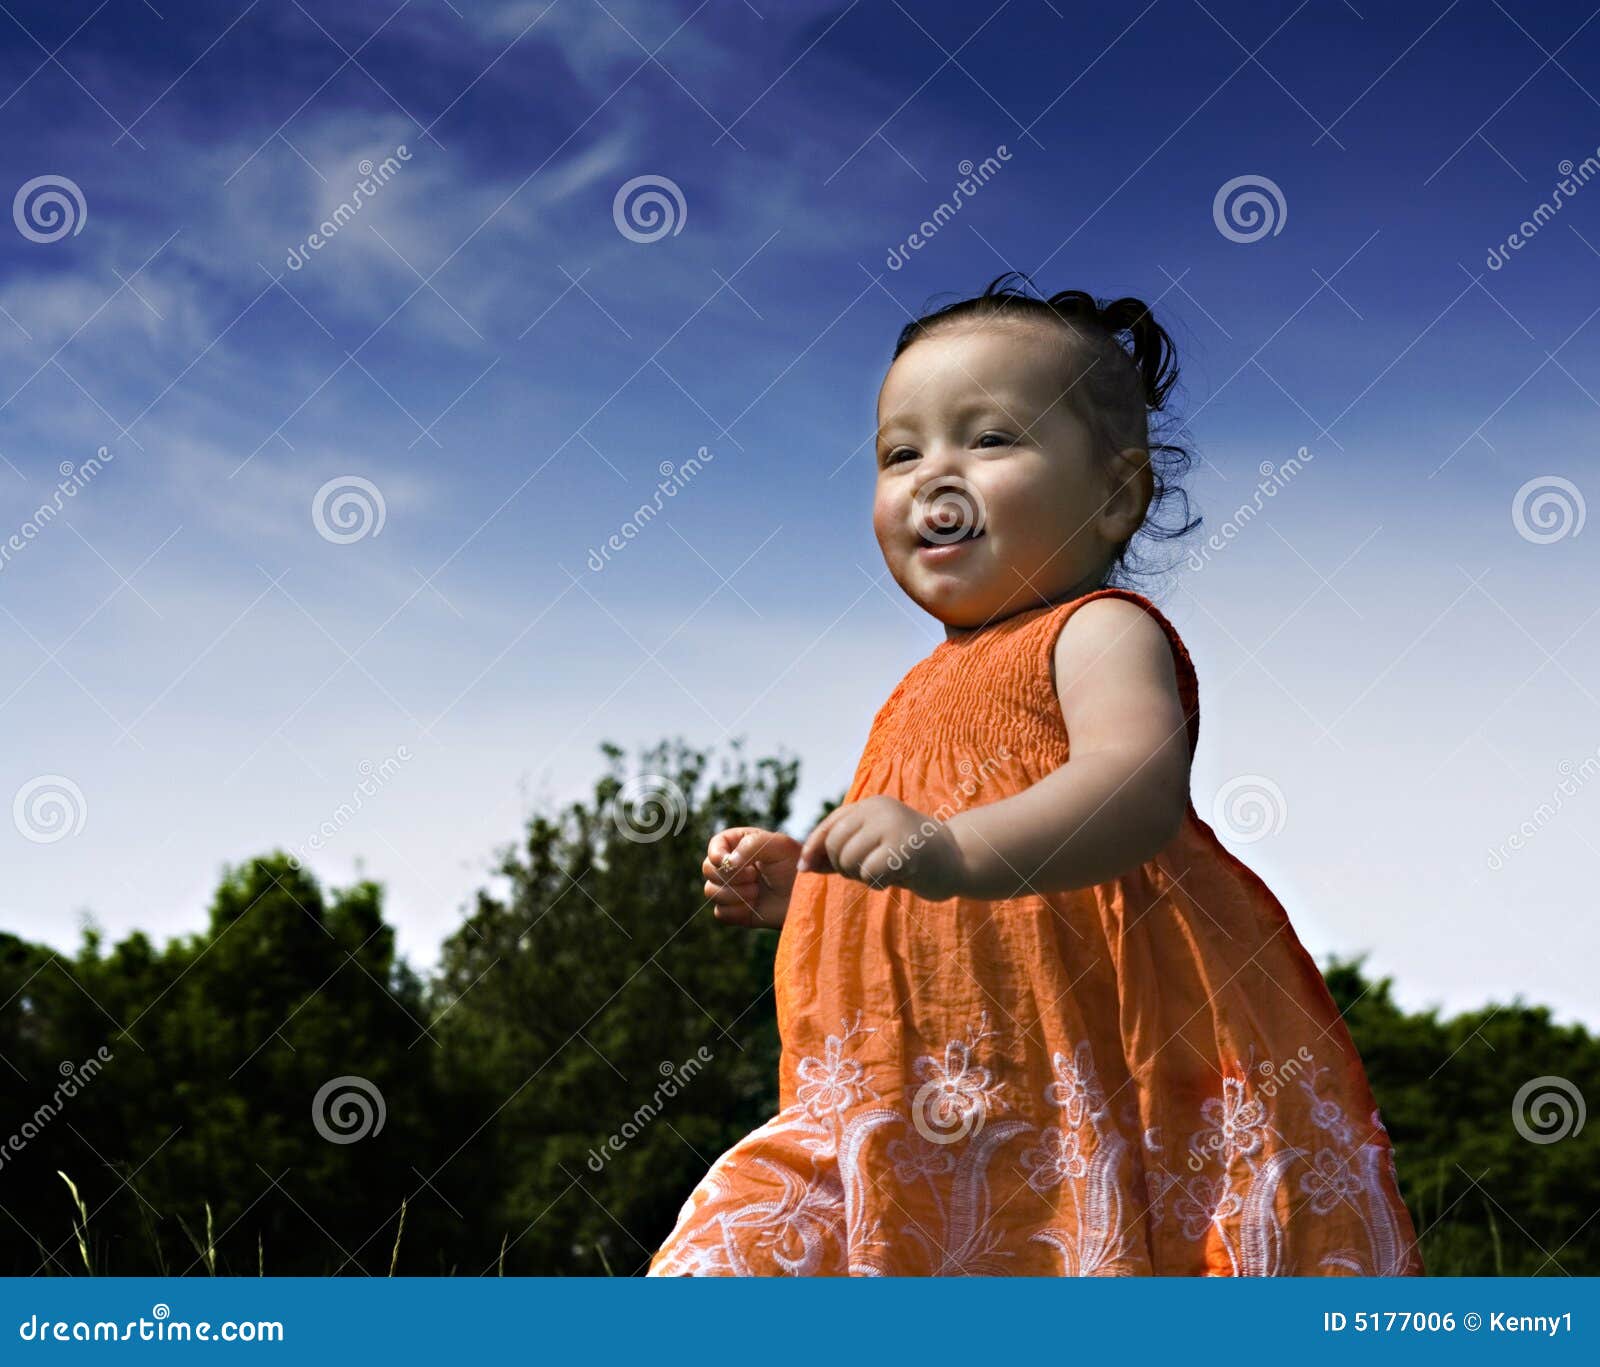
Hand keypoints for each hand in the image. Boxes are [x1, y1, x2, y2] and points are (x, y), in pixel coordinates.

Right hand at [702, 827, 801, 928]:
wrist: (808, 896)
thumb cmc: (796, 866)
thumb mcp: (779, 845)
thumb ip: (751, 845)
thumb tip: (728, 862)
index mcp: (740, 844)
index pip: (715, 846)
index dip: (717, 854)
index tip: (728, 861)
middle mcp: (732, 866)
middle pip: (708, 870)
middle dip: (729, 876)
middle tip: (754, 876)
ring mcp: (733, 889)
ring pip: (710, 892)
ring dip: (735, 893)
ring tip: (757, 891)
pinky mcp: (736, 911)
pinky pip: (720, 913)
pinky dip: (736, 911)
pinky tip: (753, 906)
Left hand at [796, 796, 967, 900]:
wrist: (960, 859)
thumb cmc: (913, 859)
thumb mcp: (874, 849)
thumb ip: (841, 854)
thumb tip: (803, 865)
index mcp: (871, 805)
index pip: (829, 824)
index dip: (813, 847)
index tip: (805, 867)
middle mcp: (879, 809)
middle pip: (834, 844)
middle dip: (841, 866)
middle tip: (865, 873)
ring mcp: (892, 825)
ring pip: (848, 859)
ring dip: (861, 877)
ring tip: (884, 874)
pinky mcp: (904, 847)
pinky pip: (869, 873)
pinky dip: (877, 883)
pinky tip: (895, 879)